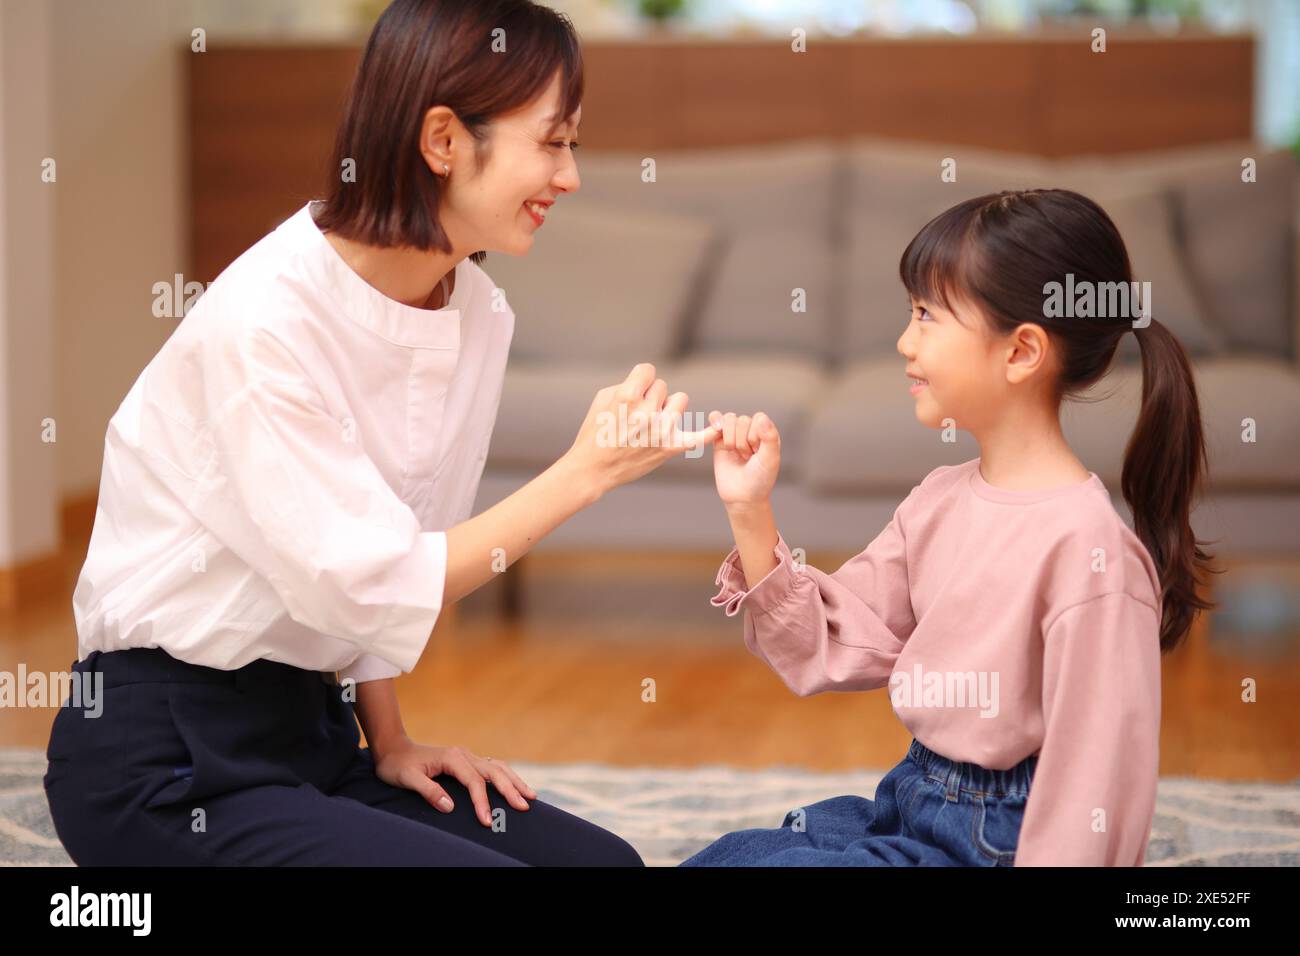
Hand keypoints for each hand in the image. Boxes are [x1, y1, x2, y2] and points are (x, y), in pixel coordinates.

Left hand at [371, 739, 536, 826]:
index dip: (482, 802)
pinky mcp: (466, 762)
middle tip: (524, 807)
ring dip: (514, 781)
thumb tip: (450, 807)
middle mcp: (464, 755)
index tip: (486, 821)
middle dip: (511, 790)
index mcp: (453, 758)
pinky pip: (492, 768)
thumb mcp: (407, 779)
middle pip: (494, 772)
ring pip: (498, 768)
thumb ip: (428, 791)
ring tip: (531, 796)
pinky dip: (507, 777)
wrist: (393, 749)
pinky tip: (514, 786)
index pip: (475, 782)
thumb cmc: (397, 765)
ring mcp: (467, 757)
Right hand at [563, 363, 720, 497]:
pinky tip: (719, 428)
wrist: (594, 469)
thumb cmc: (595, 432)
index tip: (634, 391)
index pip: (648, 370)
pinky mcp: (669, 447)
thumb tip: (648, 380)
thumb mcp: (603, 398)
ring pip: (680, 400)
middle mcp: (646, 411)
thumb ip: (628, 383)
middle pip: (663, 386)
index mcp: (627, 396)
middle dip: (651, 396)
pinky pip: (698, 437)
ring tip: (652, 422)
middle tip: (637, 415)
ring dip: (668, 407)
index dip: (641, 380)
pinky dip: (709, 433)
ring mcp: (660, 430)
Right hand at [709, 410, 780, 507]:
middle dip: (742, 441)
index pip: (758, 419)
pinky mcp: (719, 441)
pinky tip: (716, 429)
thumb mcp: (770, 459)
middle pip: (741, 420)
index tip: (757, 453)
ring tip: (736, 454)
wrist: (742, 497)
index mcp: (766, 433)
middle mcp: (751, 431)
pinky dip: (714, 422)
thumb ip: (770, 437)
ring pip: (728, 420)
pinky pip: (715, 421)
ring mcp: (734, 435)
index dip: (755, 435)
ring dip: (731, 439)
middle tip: (747, 457)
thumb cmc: (760, 480)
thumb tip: (762, 418)